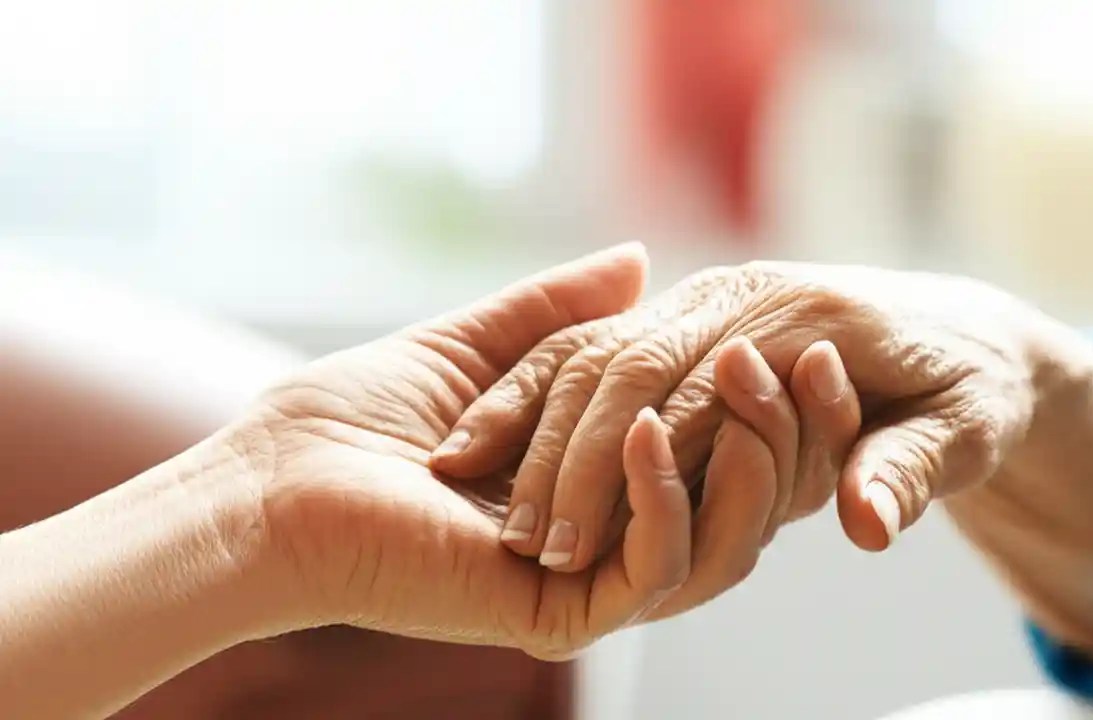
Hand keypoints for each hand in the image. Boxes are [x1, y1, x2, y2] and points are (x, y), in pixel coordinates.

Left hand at [222, 246, 854, 658]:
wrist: (278, 484)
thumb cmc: (358, 416)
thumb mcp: (481, 344)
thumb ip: (563, 312)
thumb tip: (641, 259)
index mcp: (596, 484)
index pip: (709, 449)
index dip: (757, 398)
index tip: (785, 333)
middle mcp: (606, 537)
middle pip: (737, 502)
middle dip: (779, 431)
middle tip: (794, 356)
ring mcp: (591, 582)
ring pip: (720, 545)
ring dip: (751, 465)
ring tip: (745, 379)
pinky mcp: (567, 614)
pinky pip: (655, 566)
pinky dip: (669, 499)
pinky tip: (654, 431)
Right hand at [430, 262, 1036, 570]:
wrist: (964, 331)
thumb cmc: (970, 388)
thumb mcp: (967, 431)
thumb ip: (911, 471)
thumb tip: (866, 527)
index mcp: (806, 317)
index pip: (692, 390)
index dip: (633, 468)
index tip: (584, 547)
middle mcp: (744, 297)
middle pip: (629, 365)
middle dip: (572, 455)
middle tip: (528, 543)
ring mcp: (711, 300)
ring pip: (598, 350)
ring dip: (540, 426)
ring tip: (498, 507)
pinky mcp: (690, 316)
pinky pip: (595, 343)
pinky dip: (537, 389)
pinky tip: (484, 441)